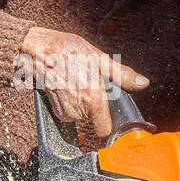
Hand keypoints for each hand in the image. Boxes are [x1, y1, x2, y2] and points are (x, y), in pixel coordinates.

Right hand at [18, 26, 148, 139]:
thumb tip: (142, 83)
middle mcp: (77, 111)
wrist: (37, 50)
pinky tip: (69, 87)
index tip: (110, 113)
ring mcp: (65, 112)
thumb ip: (122, 75)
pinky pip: (71, 113)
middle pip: (95, 119)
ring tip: (78, 83)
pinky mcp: (56, 111)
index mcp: (92, 100)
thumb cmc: (66, 51)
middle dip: (96, 106)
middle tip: (91, 85)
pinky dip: (72, 103)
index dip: (109, 122)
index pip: (105, 130)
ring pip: (83, 116)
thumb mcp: (98, 58)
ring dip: (83, 104)